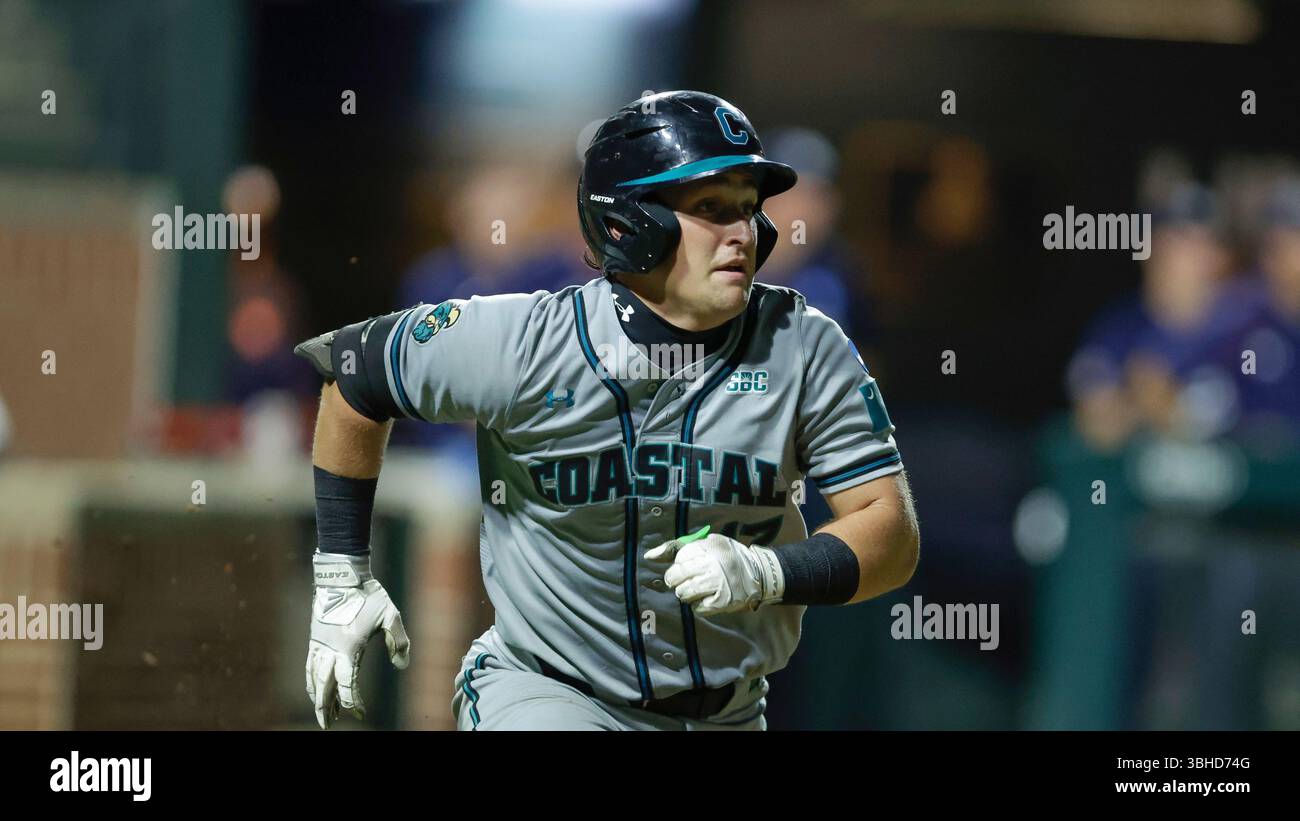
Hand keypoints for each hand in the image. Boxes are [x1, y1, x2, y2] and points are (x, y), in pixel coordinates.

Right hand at [305, 552, 409, 728]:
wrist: (342, 577)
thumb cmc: (369, 596)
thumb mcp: (390, 616)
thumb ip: (399, 641)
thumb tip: (402, 666)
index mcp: (349, 648)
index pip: (347, 684)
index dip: (352, 702)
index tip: (358, 712)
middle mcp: (330, 650)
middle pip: (324, 686)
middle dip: (325, 707)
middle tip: (328, 724)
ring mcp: (319, 644)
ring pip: (313, 677)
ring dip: (316, 696)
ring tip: (321, 712)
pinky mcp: (314, 638)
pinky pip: (309, 664)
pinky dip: (310, 680)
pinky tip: (312, 687)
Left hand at [644, 528, 784, 615]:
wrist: (759, 574)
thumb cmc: (727, 556)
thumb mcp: (706, 543)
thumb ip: (676, 547)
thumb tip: (648, 556)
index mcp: (707, 548)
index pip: (676, 560)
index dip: (679, 565)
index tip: (689, 566)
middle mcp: (711, 566)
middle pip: (675, 578)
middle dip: (677, 580)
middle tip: (687, 580)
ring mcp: (716, 585)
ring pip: (683, 593)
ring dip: (686, 593)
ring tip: (698, 588)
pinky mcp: (721, 603)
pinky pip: (696, 608)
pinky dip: (699, 605)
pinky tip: (708, 597)